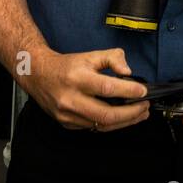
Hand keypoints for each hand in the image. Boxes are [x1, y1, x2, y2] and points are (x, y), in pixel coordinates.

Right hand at [22, 47, 149, 131]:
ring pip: (101, 125)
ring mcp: (68, 114)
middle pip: (106, 114)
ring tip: (140, 114)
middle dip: (131, 113)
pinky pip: (93, 128)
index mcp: (77, 78)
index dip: (128, 91)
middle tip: (145, 107)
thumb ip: (113, 58)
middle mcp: (71, 99)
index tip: (143, 91)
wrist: (38, 75)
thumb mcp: (90, 55)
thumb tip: (128, 72)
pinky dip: (111, 124)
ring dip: (125, 122)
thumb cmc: (67, 66)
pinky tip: (123, 118)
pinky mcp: (67, 124)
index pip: (107, 88)